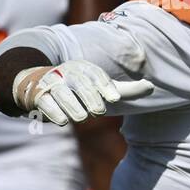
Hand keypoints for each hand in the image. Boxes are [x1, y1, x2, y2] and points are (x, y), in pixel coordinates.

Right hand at [13, 60, 151, 125]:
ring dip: (76, 111)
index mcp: (85, 68)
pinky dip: (58, 116)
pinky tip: (64, 120)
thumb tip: (151, 86)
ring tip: (81, 116)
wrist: (40, 85)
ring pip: (66, 98)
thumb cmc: (81, 89)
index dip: (106, 87)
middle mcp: (68, 72)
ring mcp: (52, 84)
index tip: (114, 99)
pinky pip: (49, 107)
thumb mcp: (103, 87)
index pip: (97, 76)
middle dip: (92, 102)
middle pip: (83, 87)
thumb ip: (127, 90)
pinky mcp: (38, 96)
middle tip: (97, 111)